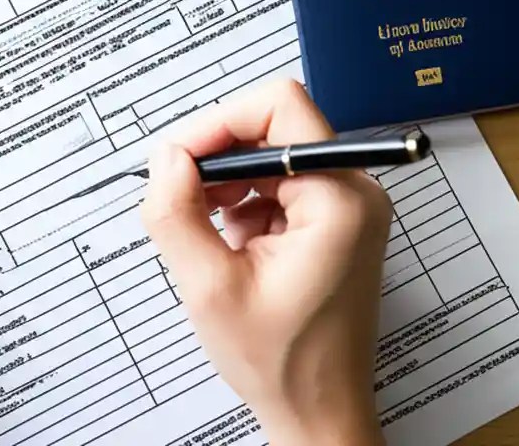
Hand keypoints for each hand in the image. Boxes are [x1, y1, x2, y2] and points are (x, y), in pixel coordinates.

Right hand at [140, 81, 390, 445]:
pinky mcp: (331, 224)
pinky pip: (277, 185)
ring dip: (226, 182)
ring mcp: (346, 208)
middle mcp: (354, 192)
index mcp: (339, 200)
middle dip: (217, 155)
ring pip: (270, 156)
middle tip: (178, 194)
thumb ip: (177, 213)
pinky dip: (241, 203)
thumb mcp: (209, 287)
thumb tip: (164, 158)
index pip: (279, 106)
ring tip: (202, 230)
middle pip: (273, 127)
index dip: (219, 121)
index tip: (179, 157)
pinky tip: (225, 245)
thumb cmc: (281, 363)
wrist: (317, 412)